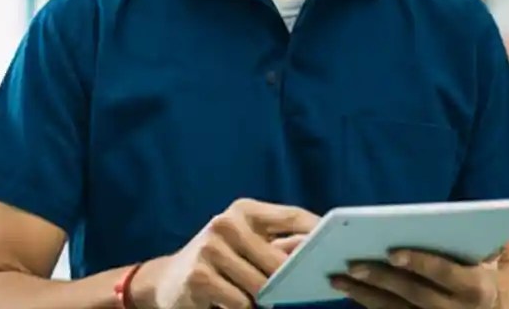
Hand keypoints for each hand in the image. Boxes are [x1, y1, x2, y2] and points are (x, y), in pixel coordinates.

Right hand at [141, 198, 318, 308]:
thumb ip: (277, 244)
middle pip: (280, 260)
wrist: (167, 281)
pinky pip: (241, 303)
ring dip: (262, 299)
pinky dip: (241, 308)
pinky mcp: (200, 276)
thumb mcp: (246, 244)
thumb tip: (318, 251)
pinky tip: (229, 302)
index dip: (318, 231)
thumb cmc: (219, 261)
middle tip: (291, 288)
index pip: (292, 217)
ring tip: (252, 295)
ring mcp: (211, 248)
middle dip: (288, 279)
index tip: (341, 245)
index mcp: (244, 210)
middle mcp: (226, 223)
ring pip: (261, 286)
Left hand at [332, 250, 499, 308]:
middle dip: (381, 279)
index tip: (394, 251)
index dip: (419, 263)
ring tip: (339, 279)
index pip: (444, 275)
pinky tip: (352, 293)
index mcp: (478, 290)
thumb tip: (501, 202)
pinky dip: (372, 307)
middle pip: (412, 295)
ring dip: (365, 296)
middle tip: (352, 263)